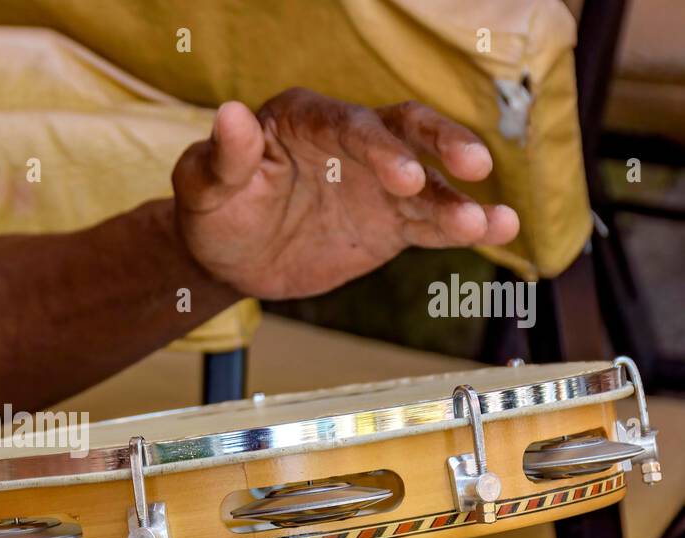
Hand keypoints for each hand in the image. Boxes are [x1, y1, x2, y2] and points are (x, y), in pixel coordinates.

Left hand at [171, 88, 520, 300]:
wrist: (230, 258)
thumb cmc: (214, 211)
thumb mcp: (203, 186)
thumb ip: (223, 155)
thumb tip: (231, 114)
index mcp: (305, 120)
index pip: (349, 125)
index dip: (379, 148)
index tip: (404, 177)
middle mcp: (351, 141)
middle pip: (406, 130)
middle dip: (440, 145)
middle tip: (470, 166)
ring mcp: (378, 180)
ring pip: (430, 180)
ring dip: (461, 198)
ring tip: (493, 222)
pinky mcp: (392, 220)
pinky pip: (432, 221)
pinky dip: (464, 226)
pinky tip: (498, 229)